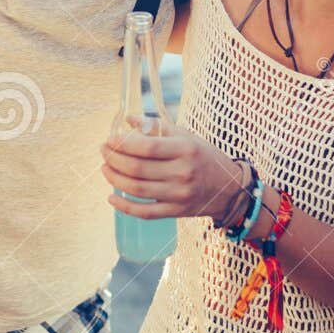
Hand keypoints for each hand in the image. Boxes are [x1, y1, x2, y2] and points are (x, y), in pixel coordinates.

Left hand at [100, 119, 245, 222]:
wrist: (230, 188)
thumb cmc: (205, 157)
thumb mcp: (187, 136)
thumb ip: (157, 127)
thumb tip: (128, 119)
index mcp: (185, 150)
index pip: (146, 147)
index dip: (123, 144)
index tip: (110, 139)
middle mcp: (182, 173)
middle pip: (137, 169)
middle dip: (113, 159)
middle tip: (103, 151)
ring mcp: (179, 195)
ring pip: (136, 189)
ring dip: (114, 179)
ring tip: (105, 168)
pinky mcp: (176, 212)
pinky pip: (144, 213)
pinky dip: (124, 207)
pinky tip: (111, 198)